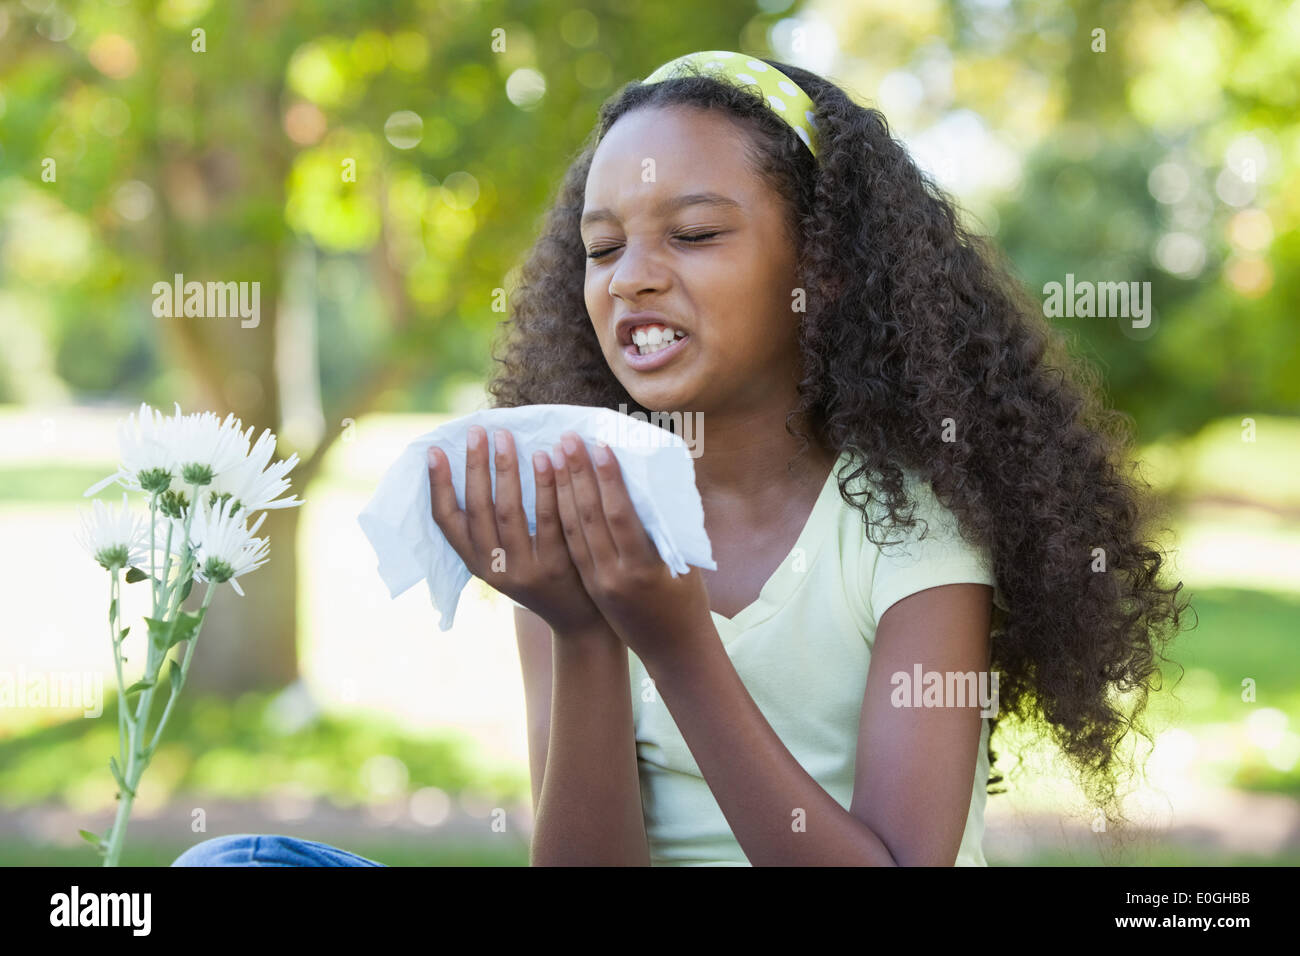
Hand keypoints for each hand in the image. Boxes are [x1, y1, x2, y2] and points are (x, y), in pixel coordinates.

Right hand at [427, 426, 607, 637]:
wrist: (579, 620)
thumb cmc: (542, 575)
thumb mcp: (507, 559)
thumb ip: (494, 528)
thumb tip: (482, 466)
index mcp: (476, 563)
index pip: (447, 522)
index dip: (438, 486)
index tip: (436, 451)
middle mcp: (494, 568)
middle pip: (479, 509)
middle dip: (475, 466)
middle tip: (477, 430)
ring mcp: (525, 569)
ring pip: (509, 511)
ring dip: (505, 469)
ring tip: (505, 436)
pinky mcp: (557, 566)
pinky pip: (549, 518)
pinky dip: (545, 485)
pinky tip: (546, 457)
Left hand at [549, 431, 713, 666]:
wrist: (672, 649)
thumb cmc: (688, 599)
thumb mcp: (685, 562)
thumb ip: (668, 526)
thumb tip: (656, 479)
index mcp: (644, 569)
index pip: (620, 516)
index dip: (609, 480)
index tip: (600, 446)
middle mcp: (614, 576)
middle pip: (588, 517)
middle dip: (577, 475)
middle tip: (567, 438)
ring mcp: (596, 581)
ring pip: (571, 529)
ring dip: (559, 490)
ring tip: (550, 455)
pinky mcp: (588, 583)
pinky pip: (569, 543)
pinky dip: (559, 513)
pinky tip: (552, 488)